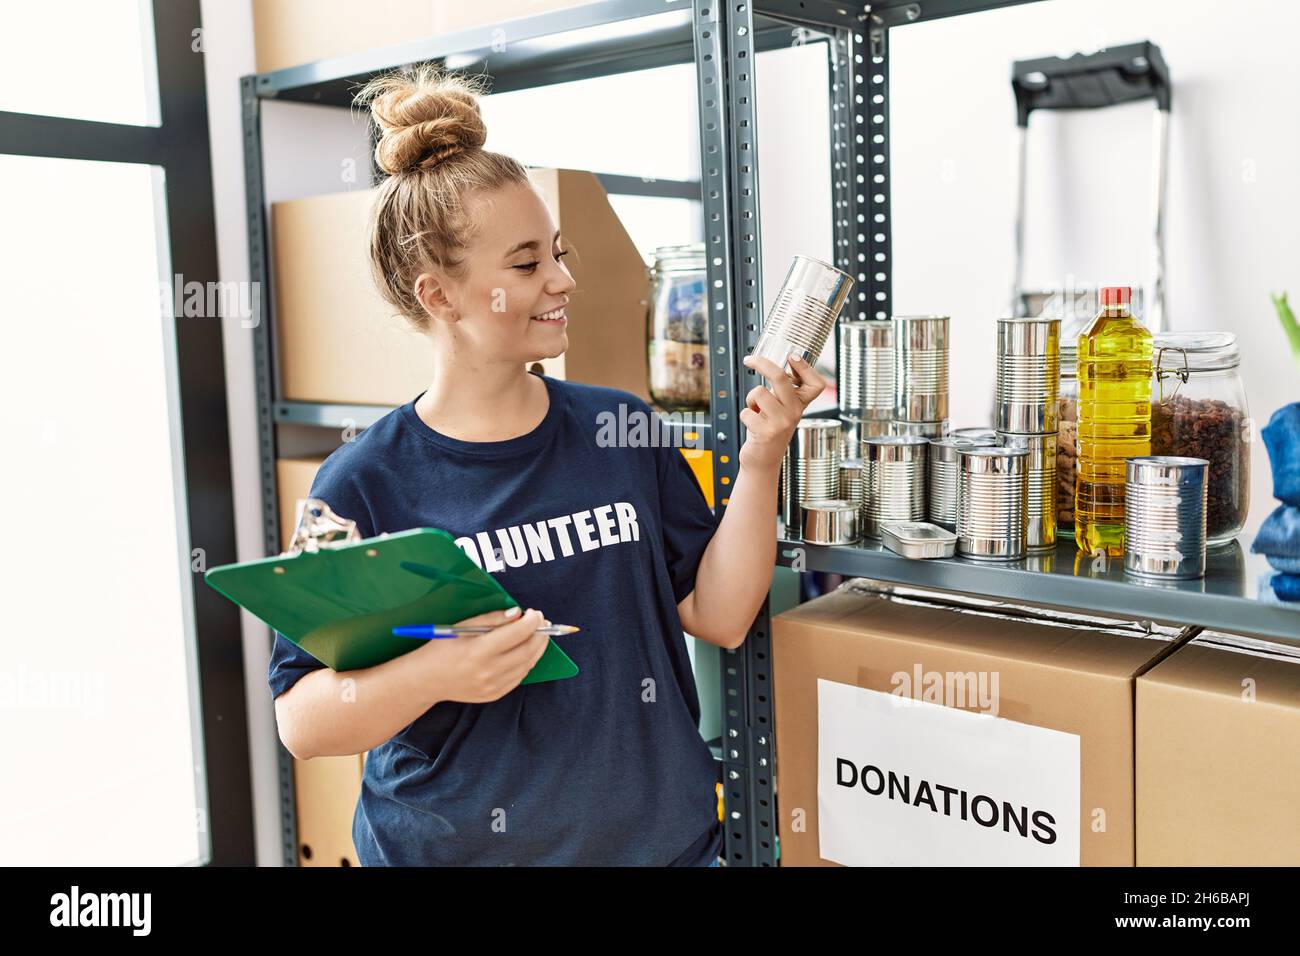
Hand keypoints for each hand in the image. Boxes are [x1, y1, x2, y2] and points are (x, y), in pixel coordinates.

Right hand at [423, 606, 550, 703]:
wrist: (426, 679)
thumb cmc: (442, 648)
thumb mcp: (463, 627)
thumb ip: (492, 619)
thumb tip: (517, 613)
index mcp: (479, 651)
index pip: (517, 634)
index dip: (532, 622)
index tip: (535, 613)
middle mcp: (488, 671)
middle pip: (527, 651)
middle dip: (540, 634)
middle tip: (542, 622)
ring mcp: (492, 686)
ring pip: (527, 665)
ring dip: (537, 648)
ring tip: (537, 635)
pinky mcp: (494, 694)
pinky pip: (519, 677)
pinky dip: (526, 662)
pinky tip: (525, 651)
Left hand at [738, 352, 827, 471]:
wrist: (763, 460)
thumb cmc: (771, 430)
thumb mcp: (783, 410)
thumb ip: (783, 392)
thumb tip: (772, 365)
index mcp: (801, 405)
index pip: (815, 383)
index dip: (805, 367)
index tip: (792, 356)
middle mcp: (794, 413)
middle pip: (780, 378)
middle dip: (762, 364)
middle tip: (750, 360)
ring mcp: (781, 423)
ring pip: (759, 392)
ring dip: (751, 399)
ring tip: (756, 409)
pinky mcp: (766, 432)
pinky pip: (747, 411)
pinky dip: (745, 415)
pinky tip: (753, 423)